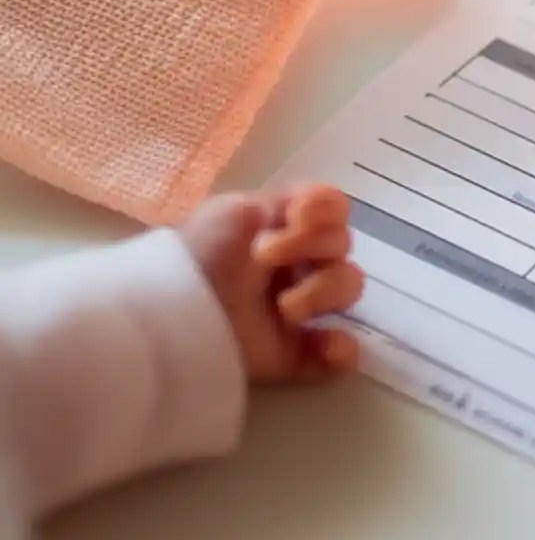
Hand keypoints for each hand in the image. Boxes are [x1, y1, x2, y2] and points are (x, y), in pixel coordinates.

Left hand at [179, 186, 364, 382]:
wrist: (168, 314)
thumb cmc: (198, 254)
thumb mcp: (235, 211)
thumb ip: (288, 202)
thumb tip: (323, 212)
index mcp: (281, 228)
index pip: (331, 212)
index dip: (327, 212)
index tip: (298, 217)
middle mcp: (296, 263)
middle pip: (342, 249)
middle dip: (313, 248)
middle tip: (266, 256)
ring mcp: (298, 309)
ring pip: (345, 291)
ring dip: (322, 293)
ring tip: (285, 308)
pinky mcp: (294, 354)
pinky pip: (341, 353)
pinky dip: (340, 349)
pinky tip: (326, 345)